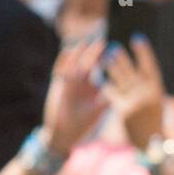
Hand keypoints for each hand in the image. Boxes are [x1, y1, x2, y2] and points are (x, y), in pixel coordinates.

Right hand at [40, 40, 108, 155]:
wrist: (65, 132)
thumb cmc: (83, 124)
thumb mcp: (97, 112)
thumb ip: (105, 102)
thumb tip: (114, 93)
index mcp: (92, 88)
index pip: (98, 71)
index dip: (103, 61)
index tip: (111, 53)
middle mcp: (81, 83)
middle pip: (87, 64)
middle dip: (92, 54)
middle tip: (100, 42)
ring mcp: (69, 82)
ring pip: (74, 64)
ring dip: (78, 54)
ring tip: (83, 43)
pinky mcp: (59, 84)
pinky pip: (61, 70)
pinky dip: (64, 61)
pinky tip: (67, 52)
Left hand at [102, 36, 166, 150]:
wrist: (153, 146)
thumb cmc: (154, 124)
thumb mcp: (156, 104)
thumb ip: (148, 88)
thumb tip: (142, 71)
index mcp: (157, 90)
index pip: (150, 66)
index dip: (144, 52)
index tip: (137, 38)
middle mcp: (146, 93)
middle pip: (132, 71)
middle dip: (122, 59)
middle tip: (113, 47)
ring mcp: (135, 101)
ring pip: (120, 80)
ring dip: (112, 68)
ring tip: (104, 57)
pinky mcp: (124, 110)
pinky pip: (112, 93)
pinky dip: (106, 85)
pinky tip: (99, 79)